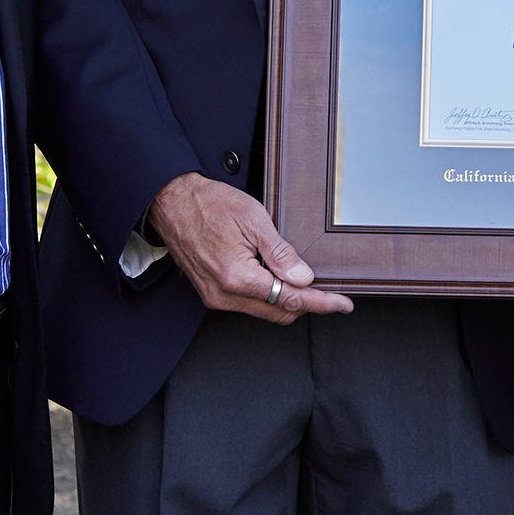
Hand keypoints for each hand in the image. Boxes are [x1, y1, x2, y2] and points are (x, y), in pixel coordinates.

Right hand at [149, 171, 350, 323]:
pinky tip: (279, 280)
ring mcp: (215, 296)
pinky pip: (248, 304)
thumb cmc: (209, 204)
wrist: (171, 202)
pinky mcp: (211, 292)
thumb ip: (280, 253)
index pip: (290, 299)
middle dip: (308, 305)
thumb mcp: (254, 220)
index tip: (342, 304)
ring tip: (306, 284)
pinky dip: (268, 296)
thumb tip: (304, 278)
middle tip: (331, 294)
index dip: (321, 303)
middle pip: (279, 312)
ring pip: (264, 311)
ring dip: (288, 301)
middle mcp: (224, 294)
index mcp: (237, 277)